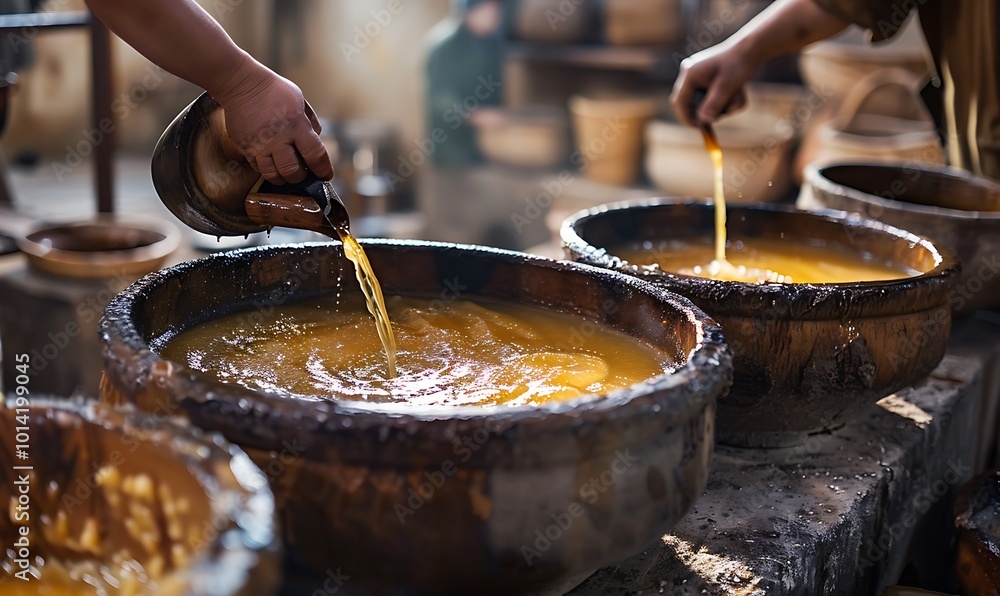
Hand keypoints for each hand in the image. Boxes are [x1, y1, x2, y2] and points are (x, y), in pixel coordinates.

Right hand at [213, 57, 333, 184]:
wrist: (241, 84)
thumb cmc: (273, 90)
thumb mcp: (300, 100)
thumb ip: (310, 122)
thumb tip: (316, 139)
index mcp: (296, 125)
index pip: (315, 155)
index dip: (323, 169)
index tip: (325, 174)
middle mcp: (278, 138)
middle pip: (293, 172)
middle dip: (302, 176)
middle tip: (303, 172)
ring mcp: (260, 145)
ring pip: (273, 175)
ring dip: (283, 178)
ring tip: (287, 171)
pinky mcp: (245, 148)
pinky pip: (258, 168)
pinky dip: (268, 170)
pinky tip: (273, 163)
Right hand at [670, 40, 755, 126]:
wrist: (750, 48)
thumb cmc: (739, 65)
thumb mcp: (727, 87)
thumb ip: (714, 104)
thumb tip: (704, 121)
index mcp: (690, 74)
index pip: (680, 103)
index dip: (688, 118)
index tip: (701, 128)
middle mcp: (688, 73)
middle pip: (688, 102)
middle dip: (705, 110)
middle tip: (719, 117)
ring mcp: (695, 73)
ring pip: (699, 99)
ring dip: (718, 104)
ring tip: (736, 97)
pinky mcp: (703, 75)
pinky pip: (706, 93)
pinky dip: (720, 98)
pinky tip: (735, 92)